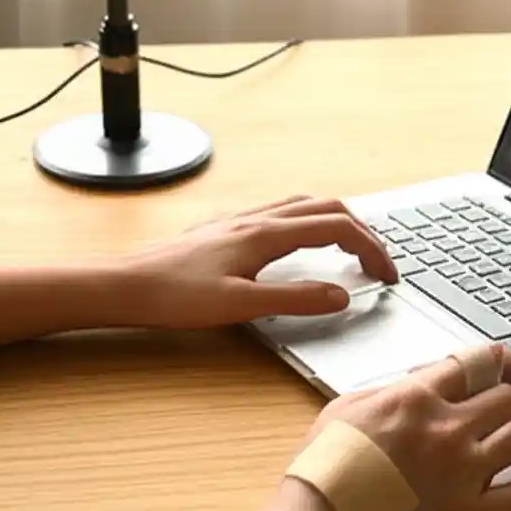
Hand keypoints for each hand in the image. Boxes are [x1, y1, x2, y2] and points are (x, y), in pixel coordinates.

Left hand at [120, 195, 397, 328]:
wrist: (124, 285)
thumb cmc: (175, 297)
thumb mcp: (241, 305)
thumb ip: (296, 299)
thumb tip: (341, 295)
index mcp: (268, 234)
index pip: (339, 228)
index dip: (372, 249)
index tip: (387, 275)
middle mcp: (258, 218)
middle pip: (329, 208)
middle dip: (363, 232)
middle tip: (378, 263)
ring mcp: (242, 220)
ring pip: (306, 205)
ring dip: (339, 222)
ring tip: (352, 249)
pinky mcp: (228, 228)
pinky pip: (283, 212)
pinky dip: (311, 223)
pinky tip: (302, 246)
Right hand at [203, 345, 510, 510]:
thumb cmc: (320, 479)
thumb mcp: (342, 413)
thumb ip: (385, 394)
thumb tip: (412, 386)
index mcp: (415, 399)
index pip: (470, 363)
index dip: (491, 358)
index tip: (500, 360)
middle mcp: (448, 429)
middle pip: (505, 397)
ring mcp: (465, 471)